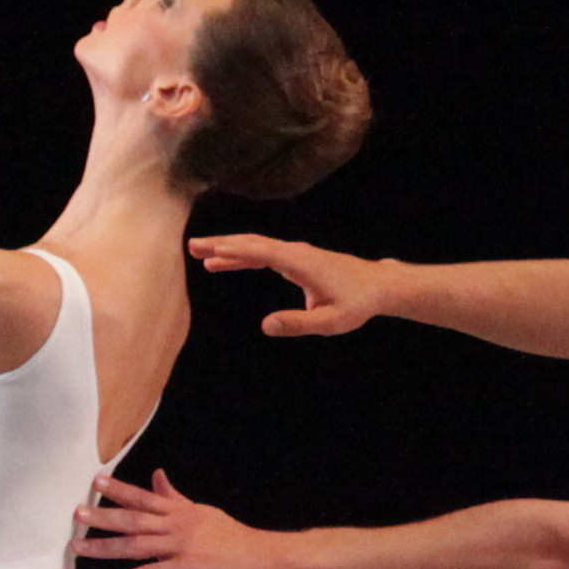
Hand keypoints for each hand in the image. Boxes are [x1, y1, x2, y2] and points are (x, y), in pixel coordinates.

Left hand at [76, 467, 289, 568]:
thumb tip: (157, 476)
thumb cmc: (233, 538)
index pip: (145, 497)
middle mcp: (177, 525)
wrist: (262, 558)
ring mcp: (181, 547)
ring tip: (79, 547)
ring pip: (136, 545)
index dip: (120, 490)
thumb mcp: (203, 512)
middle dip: (104, 516)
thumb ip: (175, 498)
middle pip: (134, 518)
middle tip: (77, 514)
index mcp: (181, 511)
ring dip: (105, 546)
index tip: (96, 482)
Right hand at [194, 231, 382, 336]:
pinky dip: (241, 256)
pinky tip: (225, 263)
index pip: (263, 252)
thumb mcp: (330, 321)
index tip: (211, 251)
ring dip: (228, 249)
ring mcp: (294, 254)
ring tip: (200, 255)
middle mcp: (295, 252)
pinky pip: (262, 254)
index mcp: (301, 263)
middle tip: (191, 246)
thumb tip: (265, 325)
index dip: (236, 251)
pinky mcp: (295, 259)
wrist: (377, 286)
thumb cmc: (356, 303)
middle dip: (222, 244)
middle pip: (253, 243)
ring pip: (255, 246)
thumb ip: (298, 323)